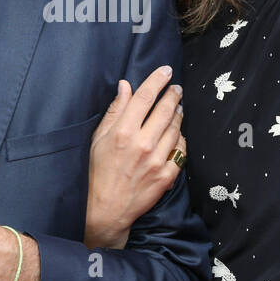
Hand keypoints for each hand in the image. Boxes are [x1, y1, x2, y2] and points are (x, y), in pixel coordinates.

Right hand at [84, 65, 185, 250]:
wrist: (106, 209)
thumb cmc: (98, 172)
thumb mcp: (99, 139)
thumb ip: (115, 111)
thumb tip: (125, 86)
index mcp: (123, 132)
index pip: (145, 97)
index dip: (157, 80)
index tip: (166, 70)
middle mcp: (142, 144)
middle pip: (165, 109)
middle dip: (173, 94)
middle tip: (176, 88)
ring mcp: (157, 161)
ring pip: (176, 128)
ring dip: (179, 115)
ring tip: (178, 108)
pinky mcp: (166, 176)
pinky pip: (181, 151)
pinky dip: (181, 140)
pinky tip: (178, 135)